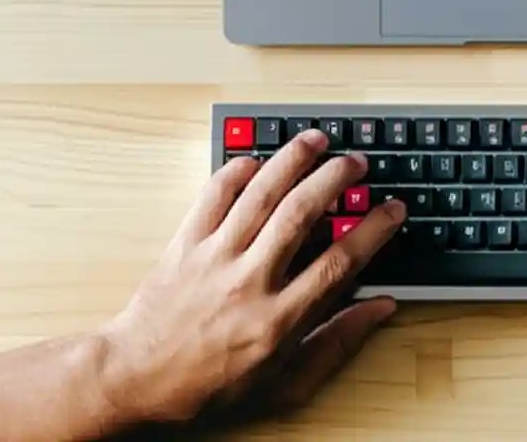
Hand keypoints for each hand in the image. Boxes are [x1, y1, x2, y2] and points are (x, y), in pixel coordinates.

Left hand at [95, 130, 405, 425]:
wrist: (135, 379)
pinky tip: (256, 160)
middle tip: (357, 163)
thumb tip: (380, 309)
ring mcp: (214, 258)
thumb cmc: (209, 386)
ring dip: (292, 161)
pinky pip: (212, 195)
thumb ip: (337, 343)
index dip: (373, 230)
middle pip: (302, 213)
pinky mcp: (184, 243)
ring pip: (260, 195)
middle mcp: (248, 282)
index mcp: (278, 320)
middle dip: (335, 179)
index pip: (339, 262)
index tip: (392, 209)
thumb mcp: (284, 385)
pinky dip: (235, 171)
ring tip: (315, 140)